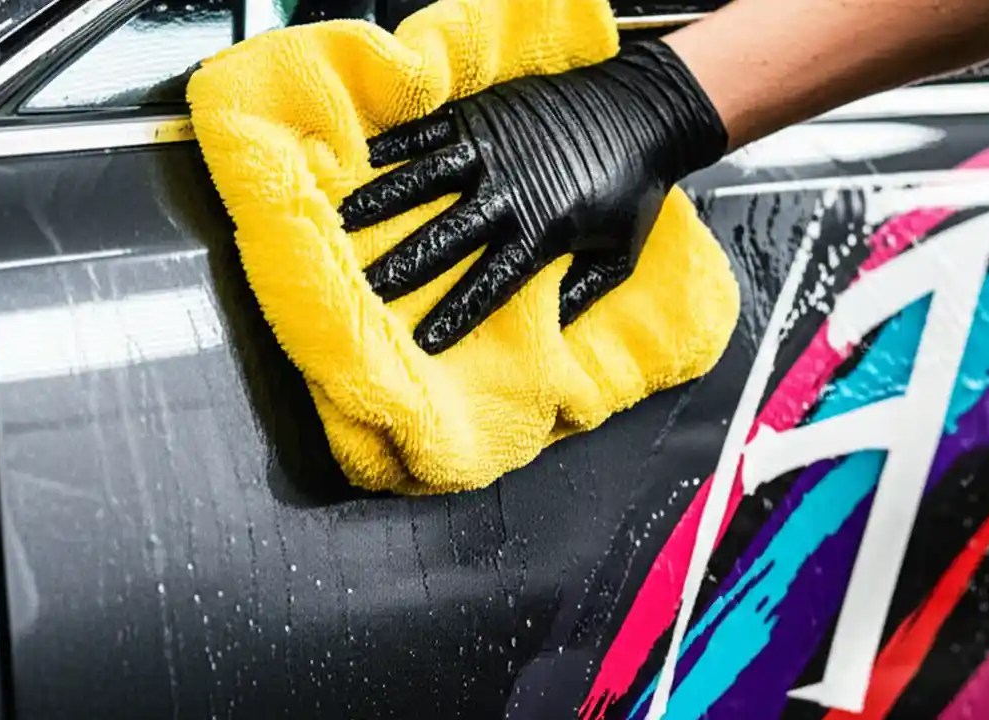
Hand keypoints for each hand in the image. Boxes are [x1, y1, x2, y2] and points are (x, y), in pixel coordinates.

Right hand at [338, 39, 727, 353]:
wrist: (646, 107)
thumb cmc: (635, 185)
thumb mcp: (620, 254)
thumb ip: (581, 294)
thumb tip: (551, 335)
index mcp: (542, 233)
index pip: (489, 285)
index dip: (456, 315)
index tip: (424, 343)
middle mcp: (508, 193)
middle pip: (444, 237)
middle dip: (402, 266)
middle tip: (364, 289)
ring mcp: (491, 149)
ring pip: (424, 179)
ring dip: (382, 201)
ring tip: (343, 221)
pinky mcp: (484, 114)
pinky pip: (430, 131)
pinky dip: (397, 145)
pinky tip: (366, 160)